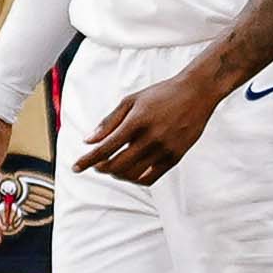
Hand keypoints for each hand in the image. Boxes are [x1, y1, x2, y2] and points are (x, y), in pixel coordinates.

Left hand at [74, 64, 222, 186]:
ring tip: (112, 167)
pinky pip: (150, 178)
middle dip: (101, 168)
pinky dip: (135, 179)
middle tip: (96, 164)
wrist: (197, 93)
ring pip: (132, 174)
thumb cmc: (161, 94)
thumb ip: (109, 122)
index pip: (106, 148)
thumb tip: (88, 141)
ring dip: (116, 174)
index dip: (87, 160)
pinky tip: (130, 172)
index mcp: (136, 122)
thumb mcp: (131, 101)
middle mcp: (151, 138)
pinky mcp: (175, 157)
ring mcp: (165, 149)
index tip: (76, 167)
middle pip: (117, 165)